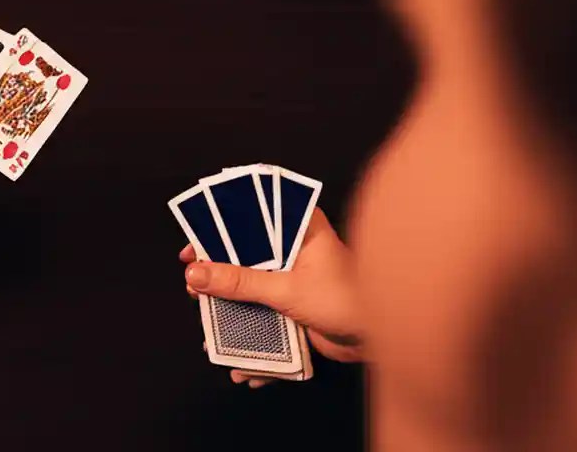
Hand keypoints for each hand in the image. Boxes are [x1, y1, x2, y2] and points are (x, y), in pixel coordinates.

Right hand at [181, 210, 364, 387]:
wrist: (384, 340)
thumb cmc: (347, 300)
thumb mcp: (286, 289)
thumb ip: (240, 282)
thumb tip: (196, 273)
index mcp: (299, 226)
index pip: (249, 216)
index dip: (217, 228)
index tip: (192, 247)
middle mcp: (295, 247)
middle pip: (245, 254)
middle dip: (218, 274)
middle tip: (195, 287)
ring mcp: (294, 277)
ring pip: (251, 286)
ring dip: (231, 307)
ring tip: (210, 324)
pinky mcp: (295, 305)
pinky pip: (264, 313)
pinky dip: (250, 331)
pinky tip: (241, 359)